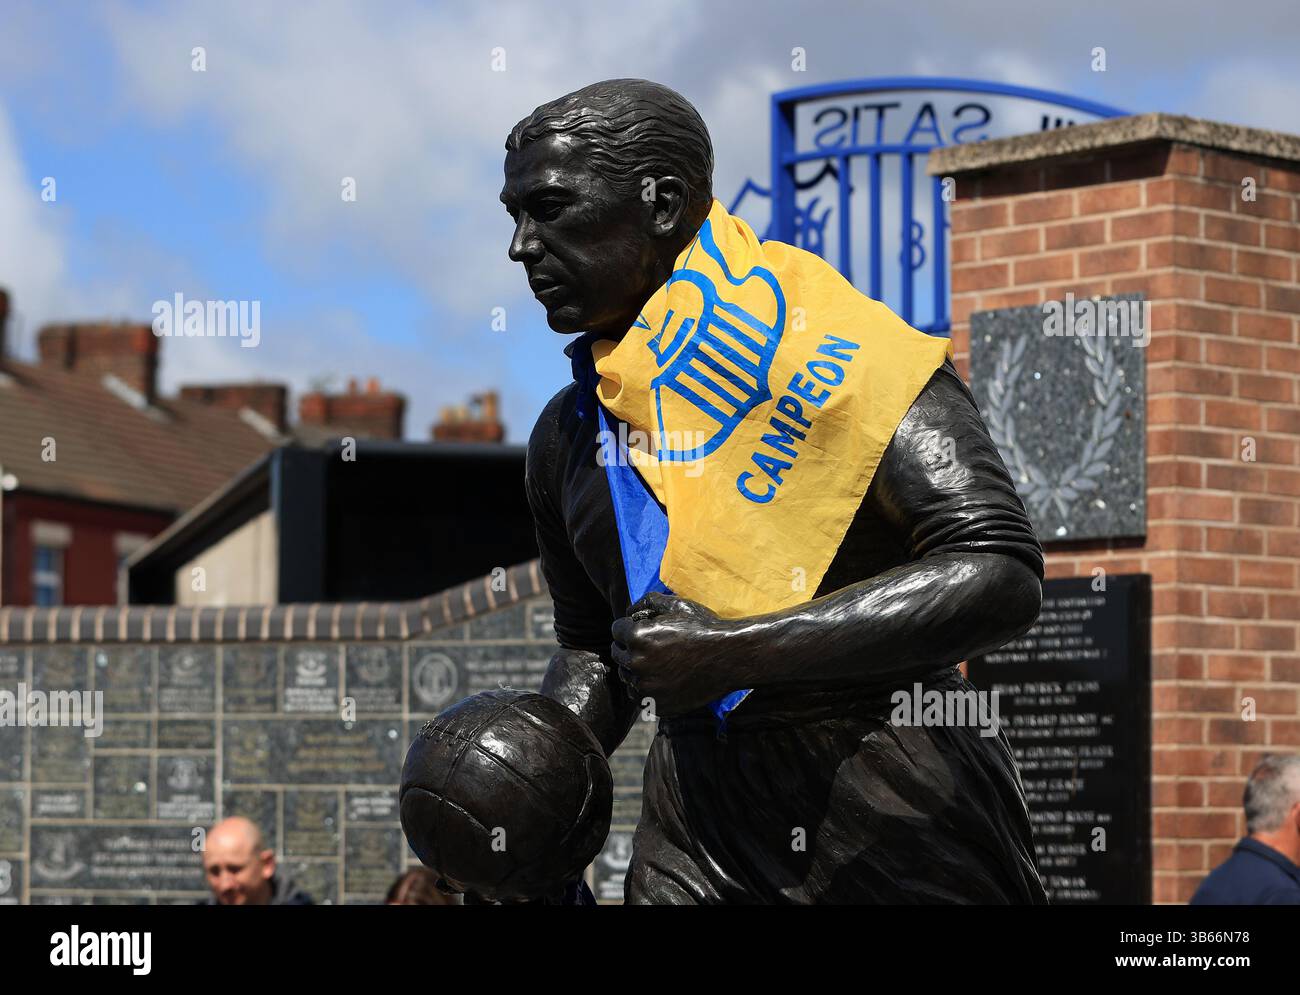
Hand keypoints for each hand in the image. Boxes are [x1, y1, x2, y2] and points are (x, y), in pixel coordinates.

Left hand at [610, 591, 737, 717]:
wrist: (729, 657)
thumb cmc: (703, 628)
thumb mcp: (676, 605)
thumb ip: (647, 602)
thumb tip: (629, 610)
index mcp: (637, 637)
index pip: (616, 631)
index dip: (629, 628)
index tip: (643, 630)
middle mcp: (637, 664)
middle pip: (618, 655)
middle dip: (630, 648)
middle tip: (651, 647)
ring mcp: (647, 688)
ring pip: (627, 677)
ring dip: (636, 670)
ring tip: (659, 663)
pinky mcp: (657, 705)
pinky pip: (639, 697)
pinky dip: (647, 689)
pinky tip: (664, 679)